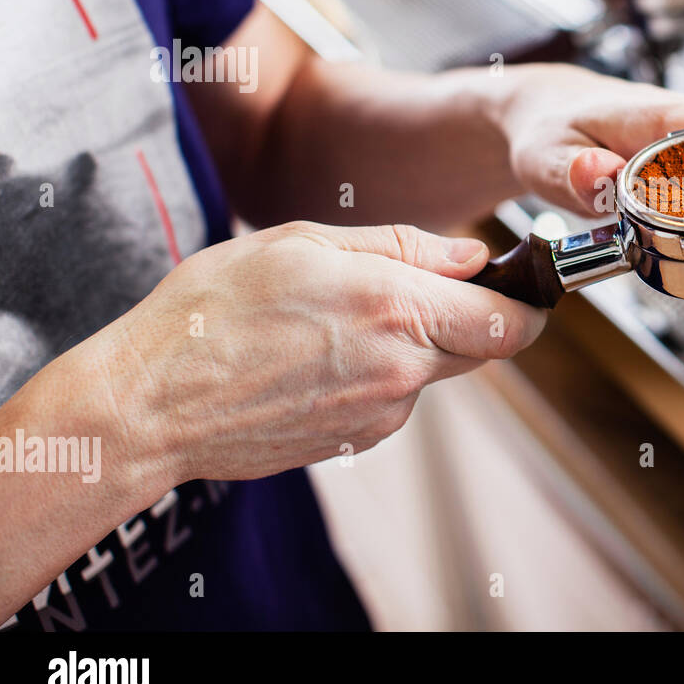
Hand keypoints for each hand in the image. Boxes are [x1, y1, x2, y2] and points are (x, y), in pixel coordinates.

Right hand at [93, 221, 545, 483]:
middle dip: (474, 316)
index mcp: (396, 306)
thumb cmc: (214, 309)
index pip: (509, 321)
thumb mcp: (304, 242)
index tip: (529, 286)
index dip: (531, 303)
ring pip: (436, 371)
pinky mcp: (358, 440)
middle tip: (426, 288)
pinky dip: (381, 374)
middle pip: (484, 348)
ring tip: (343, 320)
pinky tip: (322, 357)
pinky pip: (397, 399)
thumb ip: (403, 246)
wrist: (153, 402)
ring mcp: (382, 412)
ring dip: (418, 343)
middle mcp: (401, 367)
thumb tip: (472, 254)